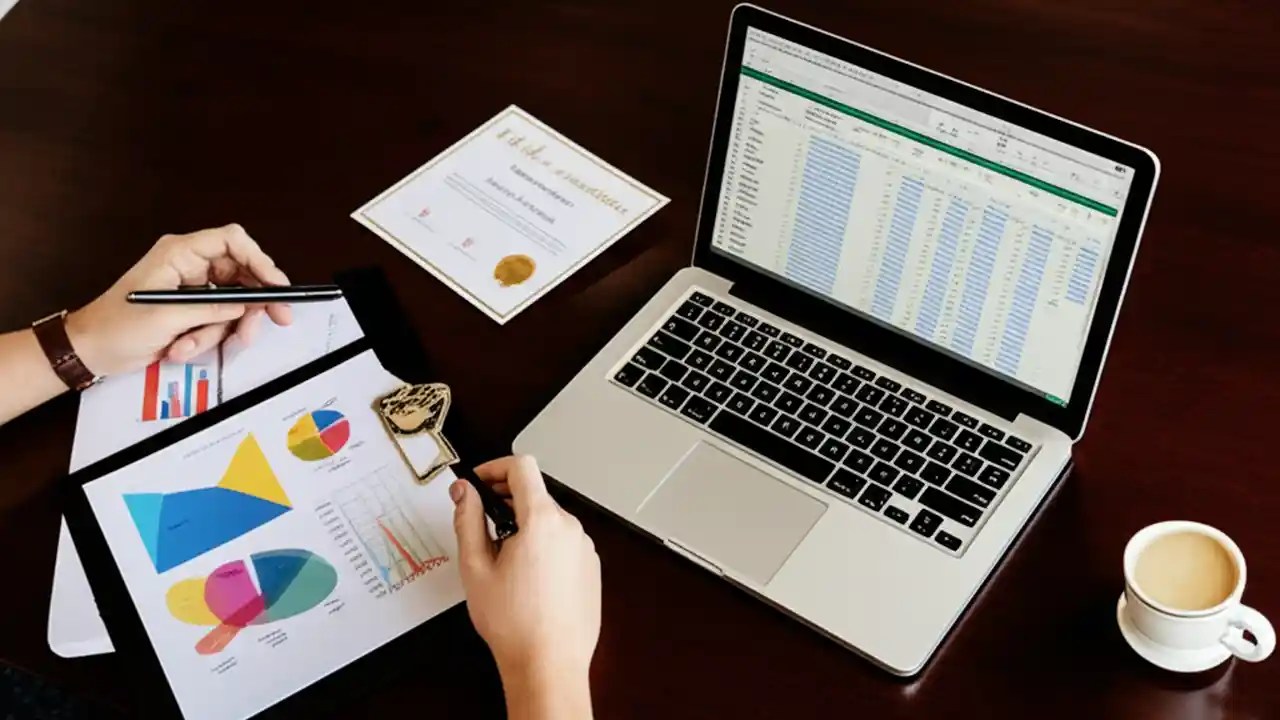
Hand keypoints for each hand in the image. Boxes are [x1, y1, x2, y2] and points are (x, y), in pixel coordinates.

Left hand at [66, 224, 292, 375]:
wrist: (91, 350)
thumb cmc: (117, 326)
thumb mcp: (167, 316)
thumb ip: (212, 308)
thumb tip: (247, 306)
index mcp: (180, 253)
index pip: (232, 241)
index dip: (259, 260)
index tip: (276, 287)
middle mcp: (190, 265)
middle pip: (242, 274)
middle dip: (253, 303)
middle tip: (276, 320)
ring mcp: (193, 289)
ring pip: (234, 303)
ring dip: (222, 330)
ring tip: (192, 346)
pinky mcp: (193, 310)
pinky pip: (219, 321)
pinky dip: (208, 339)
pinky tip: (182, 348)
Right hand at [451, 456, 600, 712]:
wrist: (549, 663)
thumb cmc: (515, 623)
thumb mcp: (475, 566)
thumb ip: (467, 520)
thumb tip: (464, 492)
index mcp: (543, 520)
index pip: (522, 467)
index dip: (495, 467)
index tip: (479, 482)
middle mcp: (570, 528)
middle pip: (536, 493)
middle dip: (506, 499)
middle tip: (481, 520)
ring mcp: (585, 548)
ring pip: (550, 519)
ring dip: (525, 524)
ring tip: (502, 556)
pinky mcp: (591, 566)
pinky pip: (564, 541)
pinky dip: (543, 544)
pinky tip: (526, 574)